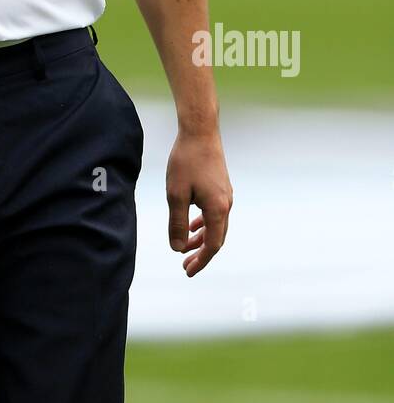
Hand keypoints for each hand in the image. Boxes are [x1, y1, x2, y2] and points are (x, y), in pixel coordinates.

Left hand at [166, 127, 232, 276]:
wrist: (200, 131)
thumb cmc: (186, 161)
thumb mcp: (175, 194)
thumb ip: (177, 223)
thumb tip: (177, 249)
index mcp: (218, 210)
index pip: (212, 246)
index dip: (200, 261)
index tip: (187, 272)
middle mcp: (226, 205)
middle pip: (216, 238)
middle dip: (200, 254)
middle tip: (185, 266)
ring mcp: (226, 195)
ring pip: (216, 225)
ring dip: (201, 239)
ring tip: (186, 248)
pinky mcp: (221, 187)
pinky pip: (214, 213)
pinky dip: (204, 224)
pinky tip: (193, 225)